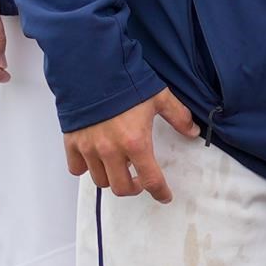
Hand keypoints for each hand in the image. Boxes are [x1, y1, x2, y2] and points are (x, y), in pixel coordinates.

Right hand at [65, 88, 199, 199]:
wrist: (91, 69)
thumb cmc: (125, 82)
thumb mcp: (159, 98)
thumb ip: (178, 116)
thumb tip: (193, 131)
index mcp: (136, 143)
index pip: (151, 179)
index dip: (160, 192)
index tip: (164, 196)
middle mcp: (111, 151)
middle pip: (121, 188)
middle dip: (133, 188)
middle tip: (139, 179)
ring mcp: (89, 148)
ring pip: (100, 180)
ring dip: (111, 177)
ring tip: (118, 165)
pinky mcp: (72, 142)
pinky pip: (76, 168)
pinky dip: (85, 168)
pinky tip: (95, 159)